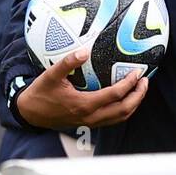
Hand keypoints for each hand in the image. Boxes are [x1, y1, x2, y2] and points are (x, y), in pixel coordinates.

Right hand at [17, 48, 148, 128]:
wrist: (30, 114)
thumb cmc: (40, 94)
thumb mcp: (50, 76)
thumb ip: (67, 63)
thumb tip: (84, 51)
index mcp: (84, 104)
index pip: (115, 95)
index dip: (129, 84)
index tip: (138, 72)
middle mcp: (91, 116)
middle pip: (124, 109)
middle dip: (138, 95)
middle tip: (145, 81)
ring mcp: (91, 122)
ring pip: (121, 117)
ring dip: (134, 104)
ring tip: (140, 89)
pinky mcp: (89, 124)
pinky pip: (113, 119)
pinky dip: (124, 110)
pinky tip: (126, 98)